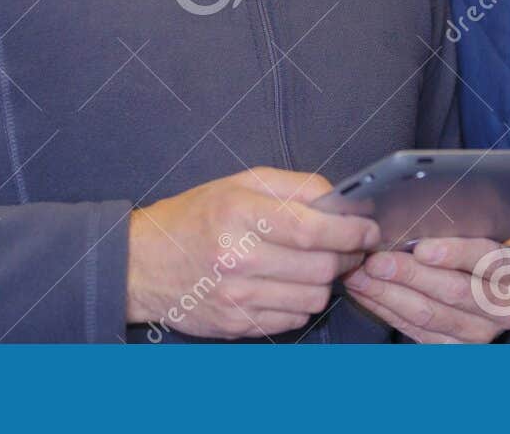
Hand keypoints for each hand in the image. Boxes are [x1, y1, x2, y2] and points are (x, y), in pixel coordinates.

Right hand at [127, 167, 378, 339]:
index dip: (352, 231)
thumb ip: (296, 186)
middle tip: (352, 246)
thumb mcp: (240, 183)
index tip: (368, 229)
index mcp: (239, 214)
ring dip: (327, 281)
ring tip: (318, 264)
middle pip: (321, 266)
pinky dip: (302, 302)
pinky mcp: (236, 325)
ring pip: (314, 297)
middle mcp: (236, 258)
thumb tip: (343, 200)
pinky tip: (290, 284)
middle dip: (348, 255)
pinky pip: (293, 319)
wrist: (142, 264)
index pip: (313, 230)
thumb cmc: (195, 217)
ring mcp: (236, 297)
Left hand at [343, 238, 509, 342]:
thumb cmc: (476, 252)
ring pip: (429, 314)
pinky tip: (366, 293)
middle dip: (409, 274)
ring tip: (360, 275)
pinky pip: (415, 330)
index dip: (453, 253)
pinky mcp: (456, 349)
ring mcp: (482, 333)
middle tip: (376, 261)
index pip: (487, 259)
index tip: (421, 248)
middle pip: (454, 290)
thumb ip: (457, 228)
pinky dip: (386, 309)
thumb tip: (409, 215)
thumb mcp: (480, 234)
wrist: (490, 293)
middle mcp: (506, 307)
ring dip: (388, 294)